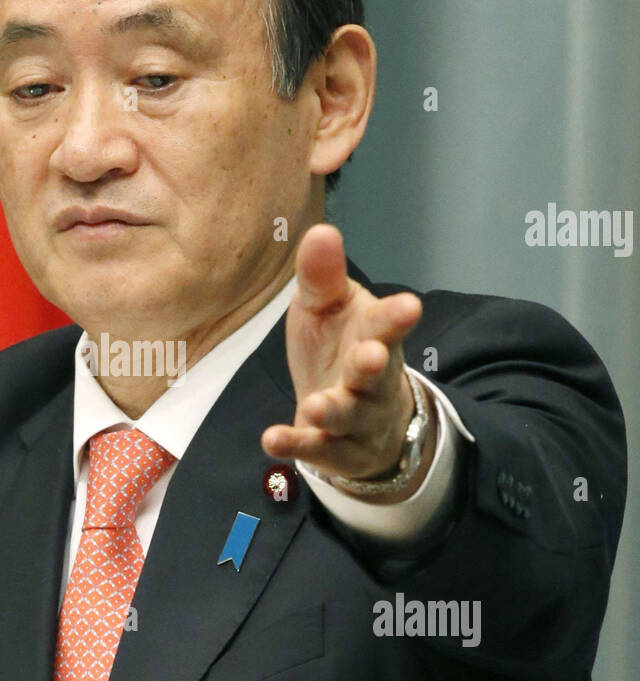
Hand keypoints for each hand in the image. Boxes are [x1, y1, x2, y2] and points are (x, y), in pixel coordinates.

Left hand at [261, 224, 432, 495]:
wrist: (362, 419)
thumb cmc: (341, 348)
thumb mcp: (327, 308)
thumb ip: (322, 277)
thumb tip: (321, 230)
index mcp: (373, 336)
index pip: (386, 325)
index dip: (396, 317)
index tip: (409, 306)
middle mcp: (372, 380)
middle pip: (377, 374)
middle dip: (372, 365)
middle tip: (369, 356)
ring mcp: (358, 419)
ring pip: (350, 417)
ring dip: (334, 411)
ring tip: (314, 405)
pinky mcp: (337, 450)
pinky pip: (319, 450)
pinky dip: (296, 444)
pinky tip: (271, 439)